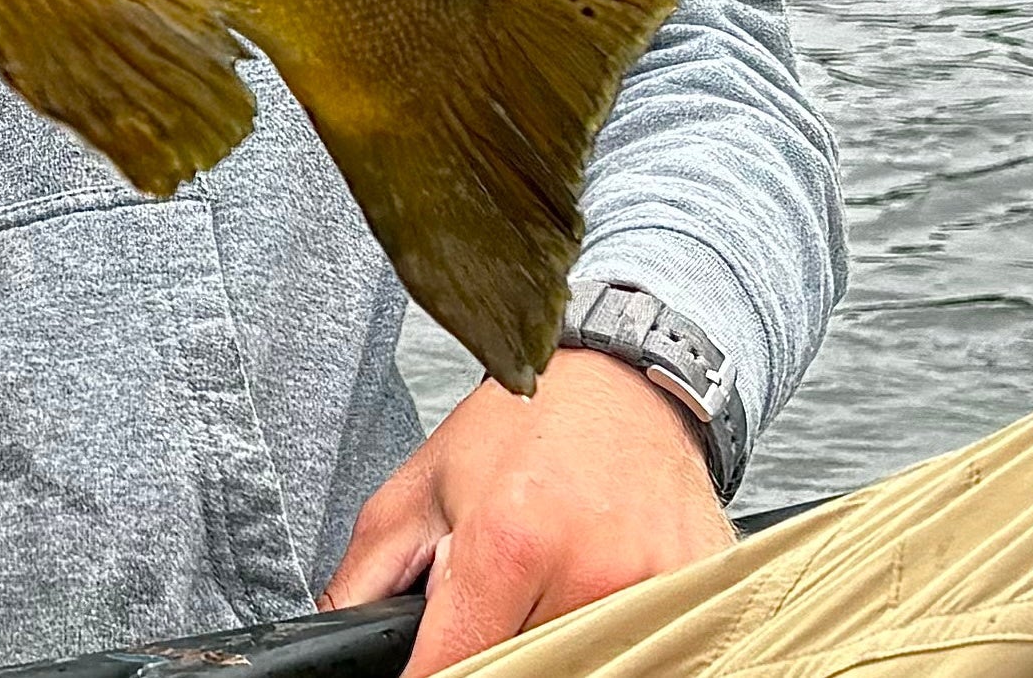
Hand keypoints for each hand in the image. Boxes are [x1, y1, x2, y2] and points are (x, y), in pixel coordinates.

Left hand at [323, 352, 732, 673]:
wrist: (623, 384)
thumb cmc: (518, 431)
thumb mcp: (419, 490)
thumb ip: (366, 580)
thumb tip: (337, 644)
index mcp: (507, 544)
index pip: (455, 667)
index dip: (434, 674)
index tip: (431, 665)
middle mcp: (587, 572)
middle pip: (523, 669)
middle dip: (499, 647)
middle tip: (498, 602)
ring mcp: (651, 586)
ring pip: (582, 663)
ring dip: (557, 638)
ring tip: (547, 586)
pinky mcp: (696, 589)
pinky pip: (646, 646)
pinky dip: (615, 631)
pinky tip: (597, 585)